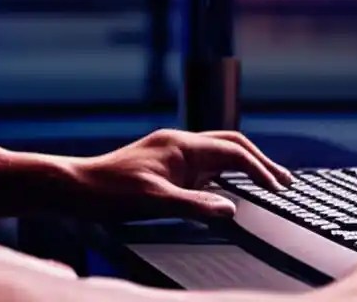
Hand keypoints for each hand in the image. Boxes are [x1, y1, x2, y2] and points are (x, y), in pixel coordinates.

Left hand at [72, 130, 293, 219]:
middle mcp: (181, 145)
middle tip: (283, 182)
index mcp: (182, 146)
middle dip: (261, 162)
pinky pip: (205, 166)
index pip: (233, 151)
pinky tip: (229, 190)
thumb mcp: (153, 203)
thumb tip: (231, 210)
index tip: (278, 187)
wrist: (72, 188)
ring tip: (267, 183)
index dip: (259, 169)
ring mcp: (174, 155)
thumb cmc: (107, 193)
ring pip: (220, 153)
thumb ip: (194, 206)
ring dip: (245, 166)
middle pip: (233, 145)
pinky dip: (226, 174)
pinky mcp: (166, 167)